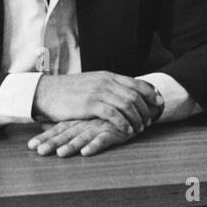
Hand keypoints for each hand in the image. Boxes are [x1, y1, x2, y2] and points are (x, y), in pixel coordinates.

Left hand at [27, 118, 135, 157]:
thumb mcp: (84, 119)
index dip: (45, 137)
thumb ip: (67, 123)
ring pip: (82, 136)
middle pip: (66, 134)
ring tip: (60, 154)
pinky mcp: (113, 131)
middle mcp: (85, 123)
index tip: (30, 146)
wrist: (130, 104)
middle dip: (52, 143)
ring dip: (71, 146)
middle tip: (38, 151)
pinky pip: (103, 139)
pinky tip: (86, 152)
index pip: (58, 129)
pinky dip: (95, 145)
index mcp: (77, 121)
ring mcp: (98, 126)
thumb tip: (44, 124)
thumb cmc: (104, 115)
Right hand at [32, 71, 161, 136]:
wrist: (47, 91)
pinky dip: (123, 123)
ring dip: (137, 118)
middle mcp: (105, 81)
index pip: (136, 82)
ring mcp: (98, 92)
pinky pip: (113, 114)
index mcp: (107, 76)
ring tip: (140, 129)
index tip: (159, 102)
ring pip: (127, 104)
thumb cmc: (69, 91)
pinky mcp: (90, 104)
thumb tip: (123, 95)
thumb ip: (107, 87)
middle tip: (149, 121)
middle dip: (146, 109)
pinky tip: (127, 130)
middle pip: (135, 94)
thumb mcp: (92, 83)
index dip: (150, 93)